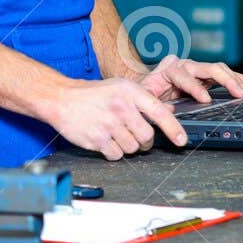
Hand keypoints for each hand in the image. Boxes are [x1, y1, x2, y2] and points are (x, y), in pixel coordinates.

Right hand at [44, 77, 188, 160]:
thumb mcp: (119, 88)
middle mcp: (120, 107)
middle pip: (147, 136)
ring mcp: (108, 124)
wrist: (61, 98)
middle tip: (135, 135)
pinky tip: (106, 140)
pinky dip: (114, 152)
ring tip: (115, 134)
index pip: (158, 112)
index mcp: (129, 92)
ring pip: (132, 148)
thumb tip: (169, 112)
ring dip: (128, 146)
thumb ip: (143, 100)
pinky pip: (117, 155)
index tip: (181, 140)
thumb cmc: (92, 94)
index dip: (173, 128)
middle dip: (144, 141)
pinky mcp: (97, 139)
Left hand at [136, 56, 242, 103]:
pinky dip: (236, 79)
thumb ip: (154, 105)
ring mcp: (195, 69)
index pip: (183, 75)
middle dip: (224, 80)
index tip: (205, 99)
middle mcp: (183, 65)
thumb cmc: (145, 92)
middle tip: (238, 93)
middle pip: (206, 68)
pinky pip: (222, 74)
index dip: (194, 87)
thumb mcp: (145, 99)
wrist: (146, 85)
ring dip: (234, 80)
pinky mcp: (204, 75)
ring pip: (218, 69)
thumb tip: (167, 112)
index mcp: (168, 70)